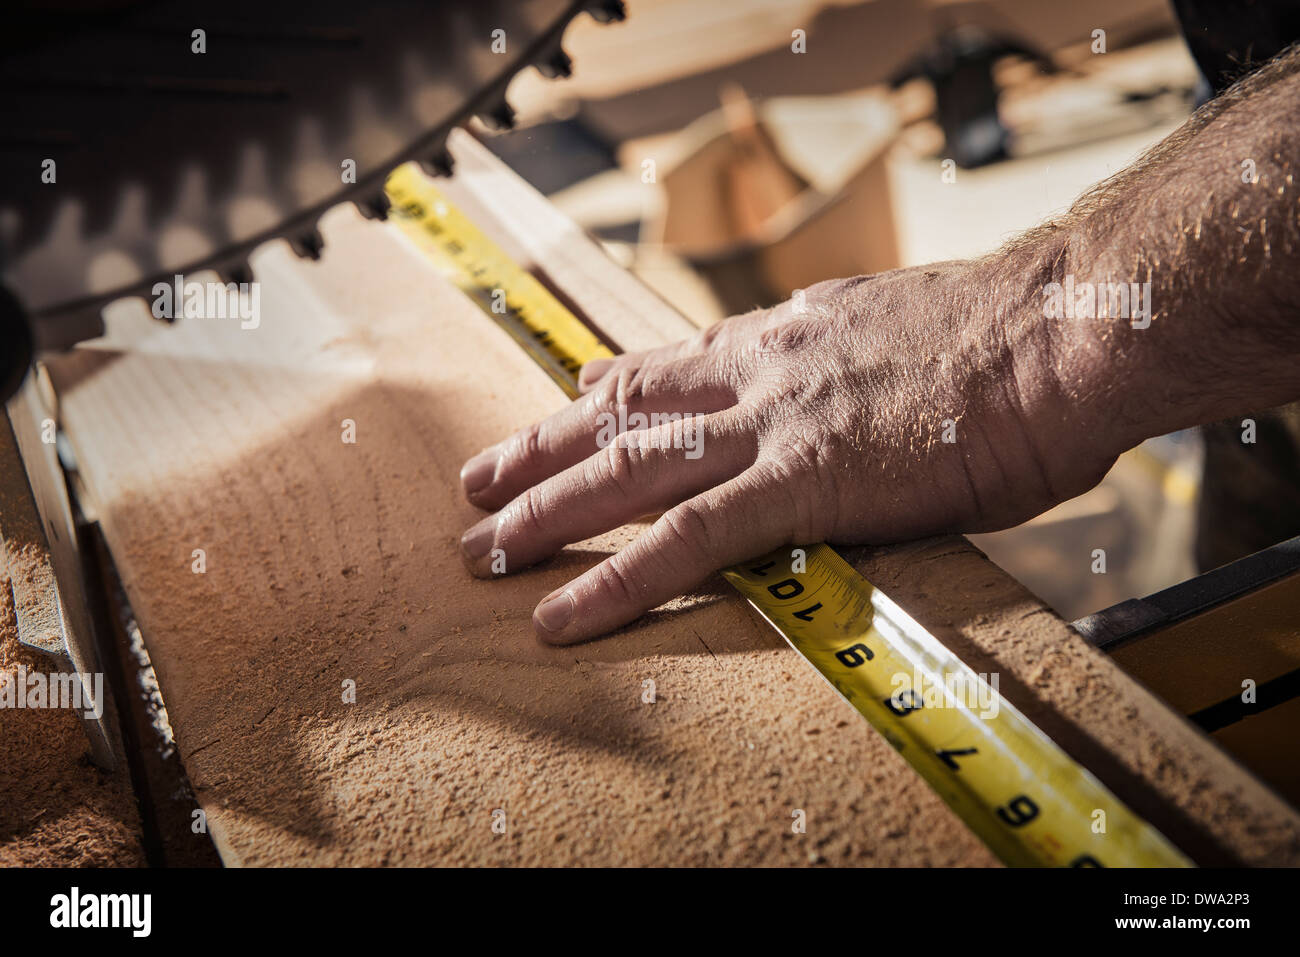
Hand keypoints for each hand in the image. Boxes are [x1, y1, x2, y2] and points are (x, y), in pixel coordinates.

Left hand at [458, 258, 1121, 643]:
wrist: (1064, 330)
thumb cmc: (1013, 338)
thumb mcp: (906, 329)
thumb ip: (849, 357)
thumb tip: (841, 378)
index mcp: (787, 337)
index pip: (668, 365)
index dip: (605, 393)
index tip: (565, 405)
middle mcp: (759, 373)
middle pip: (619, 415)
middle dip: (540, 452)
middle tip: (480, 485)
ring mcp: (771, 427)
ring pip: (626, 473)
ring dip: (546, 514)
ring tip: (486, 550)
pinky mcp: (800, 485)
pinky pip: (684, 540)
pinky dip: (616, 581)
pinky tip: (564, 613)